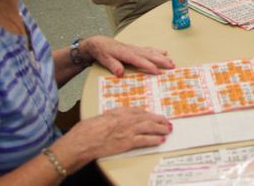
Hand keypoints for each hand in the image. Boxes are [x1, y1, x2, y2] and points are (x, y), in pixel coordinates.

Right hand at [55, 107, 170, 165]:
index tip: (155, 116)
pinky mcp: (128, 142)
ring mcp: (129, 130)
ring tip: (168, 130)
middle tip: (167, 122)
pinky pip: (145, 140)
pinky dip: (154, 140)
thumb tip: (118, 116)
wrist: (85, 139)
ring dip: (161, 129)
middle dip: (160, 120)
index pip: (140, 111)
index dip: (149, 114)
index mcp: (121, 111)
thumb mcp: (103, 116)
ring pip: (150, 127)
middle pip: (149, 118)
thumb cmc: (90, 129)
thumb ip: (114, 115)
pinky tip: (160, 140)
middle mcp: (128, 119)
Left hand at [81, 35, 173, 75]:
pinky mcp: (135, 48)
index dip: (149, 66)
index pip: (140, 60)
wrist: (99, 43)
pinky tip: (164, 52)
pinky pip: (149, 49)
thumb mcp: (104, 59)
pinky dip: (157, 51)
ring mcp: (135, 48)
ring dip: (162, 57)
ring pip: (151, 52)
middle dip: (161, 61)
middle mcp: (132, 50)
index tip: (158, 72)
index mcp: (125, 53)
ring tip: (171, 62)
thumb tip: (120, 73)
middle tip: (172, 66)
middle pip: (149, 55)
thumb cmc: (102, 52)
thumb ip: (113, 65)